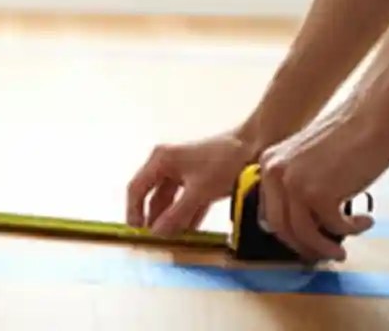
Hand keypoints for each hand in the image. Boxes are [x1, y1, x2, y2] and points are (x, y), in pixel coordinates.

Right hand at [127, 132, 258, 236]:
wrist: (255, 145)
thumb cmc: (223, 162)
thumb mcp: (199, 191)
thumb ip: (176, 214)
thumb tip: (156, 234)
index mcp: (161, 160)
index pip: (136, 188)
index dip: (133, 211)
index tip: (136, 234)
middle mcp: (167, 163)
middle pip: (153, 196)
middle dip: (154, 219)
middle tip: (154, 242)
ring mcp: (184, 171)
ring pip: (171, 200)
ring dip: (171, 219)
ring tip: (171, 243)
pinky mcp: (199, 178)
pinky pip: (187, 200)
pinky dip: (187, 215)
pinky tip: (189, 234)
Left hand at [258, 97, 388, 261]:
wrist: (370, 117)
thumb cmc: (349, 136)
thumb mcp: (308, 160)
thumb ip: (299, 185)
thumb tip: (306, 222)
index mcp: (268, 164)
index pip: (269, 211)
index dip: (287, 233)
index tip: (304, 243)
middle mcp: (274, 174)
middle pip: (282, 227)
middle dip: (303, 246)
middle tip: (323, 253)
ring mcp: (294, 184)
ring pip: (304, 233)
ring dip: (325, 247)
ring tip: (342, 250)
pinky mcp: (319, 194)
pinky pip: (334, 226)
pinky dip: (352, 229)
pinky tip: (365, 221)